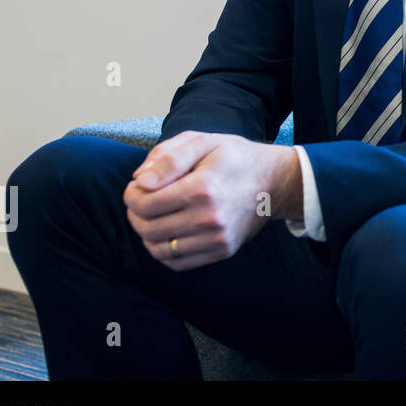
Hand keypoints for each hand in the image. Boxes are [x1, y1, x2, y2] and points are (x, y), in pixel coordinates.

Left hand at [123, 131, 300, 270]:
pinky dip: (164, 251)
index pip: (144, 204)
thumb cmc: (235, 157)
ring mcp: (217, 238)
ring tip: (154, 217)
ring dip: (147, 235)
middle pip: (147, 229)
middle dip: (135, 214)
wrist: (274, 182)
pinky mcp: (222, 250)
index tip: (137, 186)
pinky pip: (177, 263)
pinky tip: (170, 232)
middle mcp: (209, 218)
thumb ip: (168, 157)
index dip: (131, 195)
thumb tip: (140, 182)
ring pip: (158, 250)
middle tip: (141, 201)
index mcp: (201, 188)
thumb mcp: (203, 141)